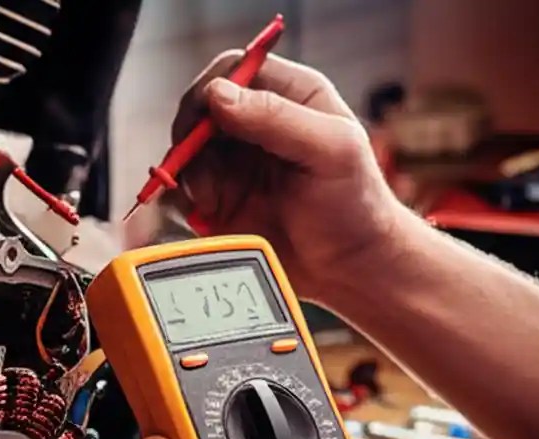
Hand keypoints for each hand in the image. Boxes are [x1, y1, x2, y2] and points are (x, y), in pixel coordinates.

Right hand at [170, 54, 414, 305]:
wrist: (350, 268)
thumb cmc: (355, 205)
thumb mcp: (330, 151)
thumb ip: (277, 118)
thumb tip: (217, 95)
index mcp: (290, 96)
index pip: (235, 69)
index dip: (211, 88)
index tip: (204, 118)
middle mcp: (257, 123)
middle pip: (199, 109)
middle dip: (191, 137)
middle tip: (197, 166)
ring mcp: (234, 162)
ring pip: (185, 150)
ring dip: (189, 174)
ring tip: (213, 202)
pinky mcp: (219, 198)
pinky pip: (182, 188)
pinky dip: (184, 200)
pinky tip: (209, 215)